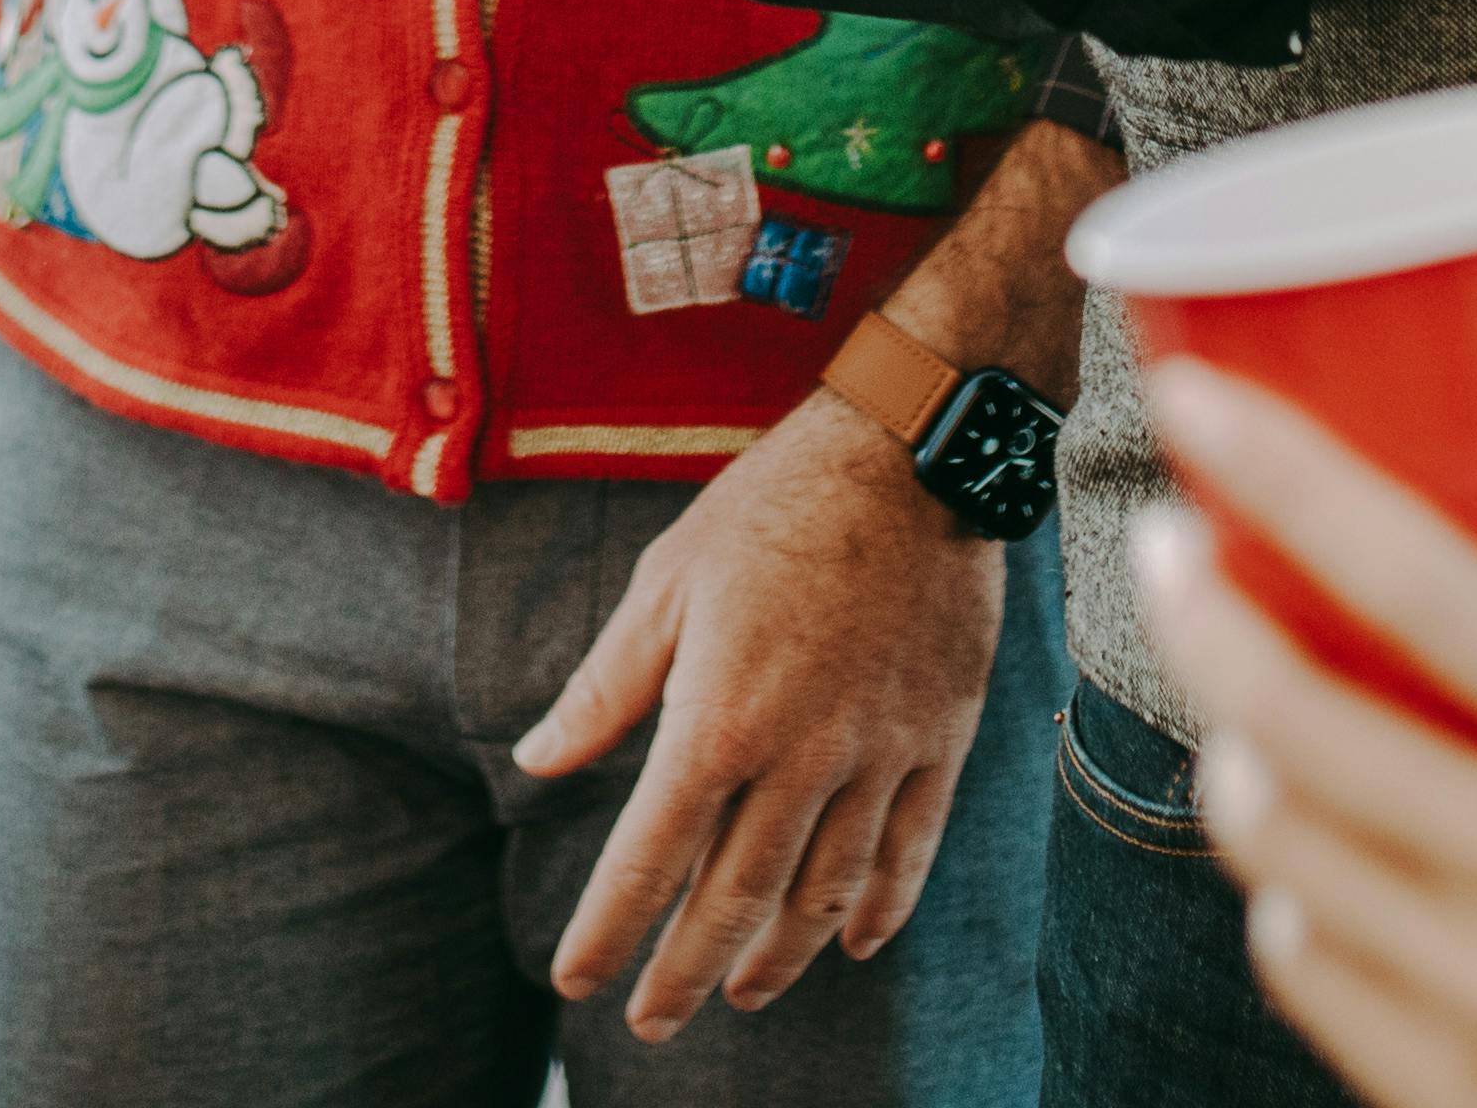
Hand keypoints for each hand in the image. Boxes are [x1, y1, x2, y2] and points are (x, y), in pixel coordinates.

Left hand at [511, 379, 1008, 1038]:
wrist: (911, 454)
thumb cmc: (771, 508)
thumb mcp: (666, 584)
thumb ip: (605, 688)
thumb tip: (535, 761)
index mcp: (717, 721)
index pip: (648, 860)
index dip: (608, 931)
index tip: (576, 980)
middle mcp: (801, 759)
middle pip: (735, 901)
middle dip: (686, 974)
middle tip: (653, 1021)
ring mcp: (879, 756)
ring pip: (825, 894)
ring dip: (777, 957)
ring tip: (742, 992)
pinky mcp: (941, 740)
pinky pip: (910, 850)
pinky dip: (881, 909)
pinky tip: (856, 944)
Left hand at [1137, 352, 1476, 1107]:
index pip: (1409, 576)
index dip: (1275, 473)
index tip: (1190, 403)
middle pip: (1287, 711)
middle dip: (1192, 607)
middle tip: (1172, 544)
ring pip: (1273, 840)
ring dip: (1229, 746)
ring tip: (1239, 697)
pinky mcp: (1458, 1089)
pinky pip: (1302, 967)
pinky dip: (1285, 895)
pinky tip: (1306, 859)